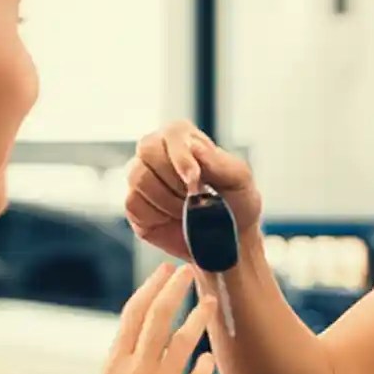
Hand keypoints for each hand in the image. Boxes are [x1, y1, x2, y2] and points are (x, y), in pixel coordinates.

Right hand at [92, 262, 217, 373]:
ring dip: (199, 317)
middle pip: (159, 318)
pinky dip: (205, 364)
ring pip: (184, 341)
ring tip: (211, 301)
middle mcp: (137, 371)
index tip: (166, 270)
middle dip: (175, 289)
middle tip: (190, 271)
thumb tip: (142, 328)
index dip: (152, 287)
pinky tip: (208, 356)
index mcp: (114, 363)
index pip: (135, 314)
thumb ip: (125, 358)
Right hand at [125, 120, 262, 260]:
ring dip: (169, 200)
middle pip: (147, 150)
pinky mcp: (134, 204)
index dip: (180, 156)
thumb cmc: (236, 203)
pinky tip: (173, 219)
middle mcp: (158, 152)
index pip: (172, 133)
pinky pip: (134, 204)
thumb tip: (193, 146)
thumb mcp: (239, 180)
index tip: (195, 179)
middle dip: (174, 179)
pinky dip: (157, 216)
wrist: (229, 240)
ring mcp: (142, 177)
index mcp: (185, 138)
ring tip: (188, 209)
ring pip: (139, 178)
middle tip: (194, 197)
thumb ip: (219, 161)